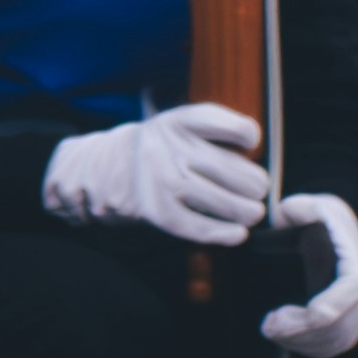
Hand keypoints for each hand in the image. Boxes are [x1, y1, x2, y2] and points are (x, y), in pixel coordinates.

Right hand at [42, 100, 275, 245]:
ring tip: (250, 212)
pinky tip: (237, 233)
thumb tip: (257, 157)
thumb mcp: (174, 124)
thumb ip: (213, 131)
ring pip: (231, 205)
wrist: (100, 170)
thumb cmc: (154, 149)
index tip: (248, 145)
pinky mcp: (158, 212)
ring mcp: (164, 182)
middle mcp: (172, 151)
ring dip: (249, 213)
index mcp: (179, 123)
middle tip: (255, 191)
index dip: (249, 137)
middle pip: (244, 175)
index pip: (234, 128)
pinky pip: (204, 228)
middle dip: (257, 186)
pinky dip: (227, 234)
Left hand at [260, 189, 357, 357]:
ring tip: (270, 326)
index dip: (335, 303)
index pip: (352, 289)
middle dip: (303, 330)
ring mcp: (352, 316)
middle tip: (270, 324)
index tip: (313, 312)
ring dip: (298, 340)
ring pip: (330, 342)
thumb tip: (288, 211)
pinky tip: (279, 332)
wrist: (330, 240)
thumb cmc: (319, 223)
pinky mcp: (340, 330)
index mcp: (352, 267)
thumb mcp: (315, 207)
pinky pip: (325, 349)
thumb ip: (303, 207)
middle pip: (338, 325)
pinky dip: (300, 347)